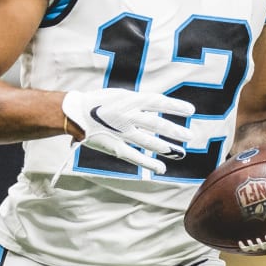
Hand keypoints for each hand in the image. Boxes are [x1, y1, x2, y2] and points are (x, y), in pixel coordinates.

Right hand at [61, 89, 194, 174]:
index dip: (175, 106)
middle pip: (157, 125)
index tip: (190, 110)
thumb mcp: (119, 96)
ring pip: (149, 142)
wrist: (74, 113)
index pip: (159, 102)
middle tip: (189, 136)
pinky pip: (135, 156)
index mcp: (130, 100)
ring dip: (166, 148)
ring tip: (181, 152)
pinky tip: (161, 168)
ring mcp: (122, 133)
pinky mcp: (115, 147)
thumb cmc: (97, 102)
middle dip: (175, 131)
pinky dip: (149, 163)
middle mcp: (128, 116)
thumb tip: (155, 109)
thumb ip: (137, 104)